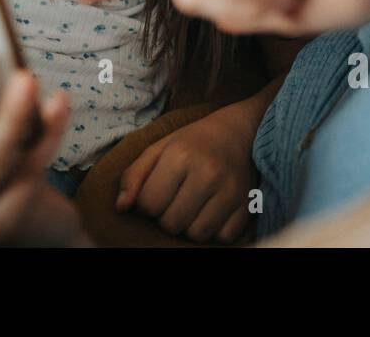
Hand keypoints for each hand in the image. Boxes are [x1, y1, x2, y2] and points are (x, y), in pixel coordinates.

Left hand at [118, 101, 261, 243]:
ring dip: (189, 226)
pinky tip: (213, 210)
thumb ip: (135, 175)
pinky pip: (223, 237)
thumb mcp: (161, 147)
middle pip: (171, 223)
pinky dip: (215, 230)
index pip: (148, 204)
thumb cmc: (195, 141)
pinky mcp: (248, 205)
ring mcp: (231, 191)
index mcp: (180, 155)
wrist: (242, 131)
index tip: (157, 191)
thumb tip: (121, 207)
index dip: (147, 203)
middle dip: (167, 216)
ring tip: (193, 206)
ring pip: (196, 235)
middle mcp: (207, 173)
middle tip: (176, 198)